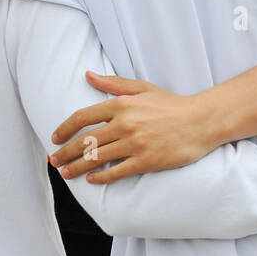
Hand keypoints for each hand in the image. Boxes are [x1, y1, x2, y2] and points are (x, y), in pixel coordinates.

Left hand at [49, 71, 220, 182]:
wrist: (202, 121)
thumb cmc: (173, 104)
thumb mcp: (143, 88)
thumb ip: (114, 84)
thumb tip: (88, 75)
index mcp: (122, 104)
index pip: (82, 118)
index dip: (64, 129)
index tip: (55, 138)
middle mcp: (125, 124)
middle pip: (85, 141)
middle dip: (65, 153)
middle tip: (54, 161)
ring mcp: (135, 144)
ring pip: (96, 158)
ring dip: (76, 168)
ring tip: (66, 174)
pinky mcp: (146, 161)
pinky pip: (116, 172)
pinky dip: (101, 178)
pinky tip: (92, 180)